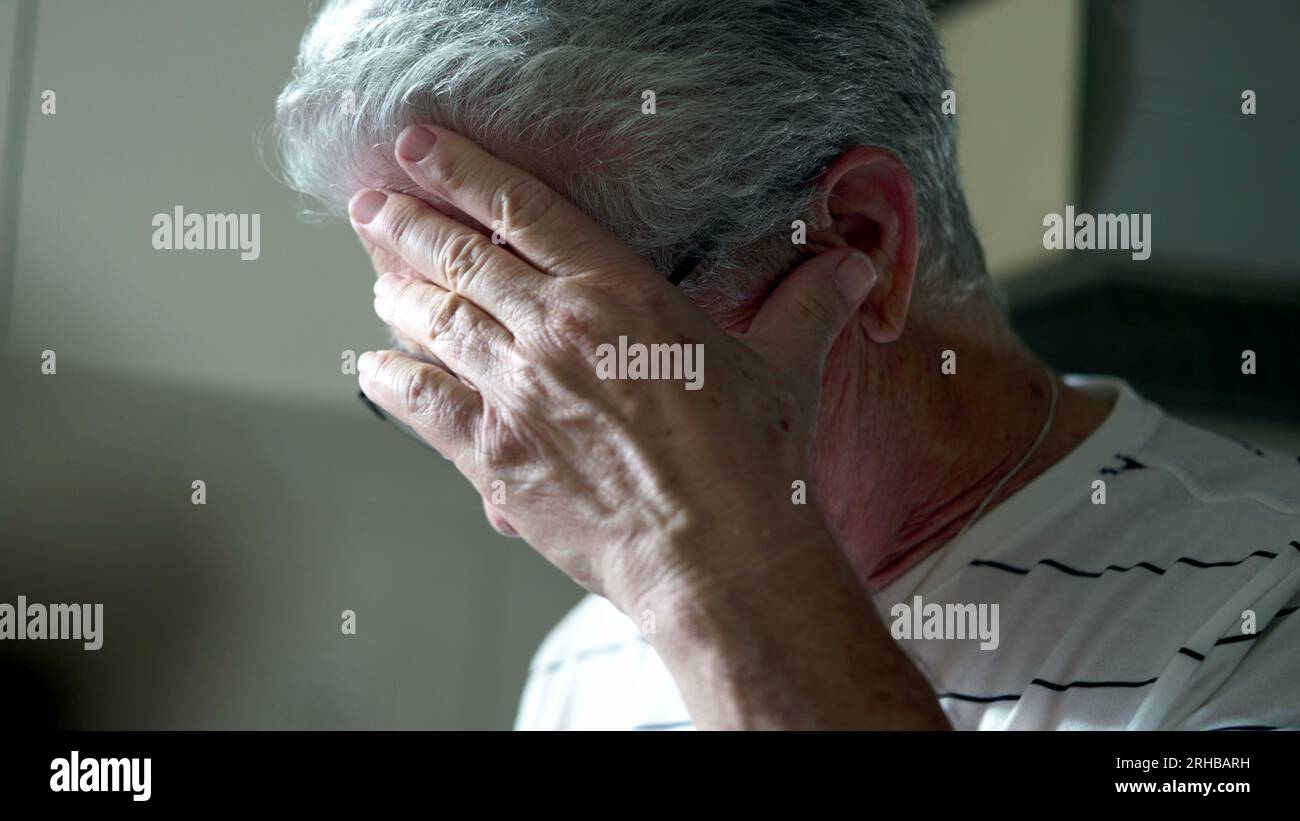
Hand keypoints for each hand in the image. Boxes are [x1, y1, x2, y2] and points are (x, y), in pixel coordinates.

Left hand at [349, 125, 876, 615]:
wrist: (719, 559)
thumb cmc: (756, 465)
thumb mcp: (787, 367)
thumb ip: (810, 303)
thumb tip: (854, 265)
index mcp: (619, 296)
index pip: (524, 212)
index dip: (463, 172)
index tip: (421, 152)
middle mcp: (554, 333)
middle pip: (462, 261)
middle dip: (410, 225)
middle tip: (373, 204)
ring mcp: (517, 395)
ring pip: (435, 324)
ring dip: (397, 293)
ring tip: (377, 277)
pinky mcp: (495, 457)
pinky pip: (424, 406)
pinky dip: (392, 381)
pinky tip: (374, 367)